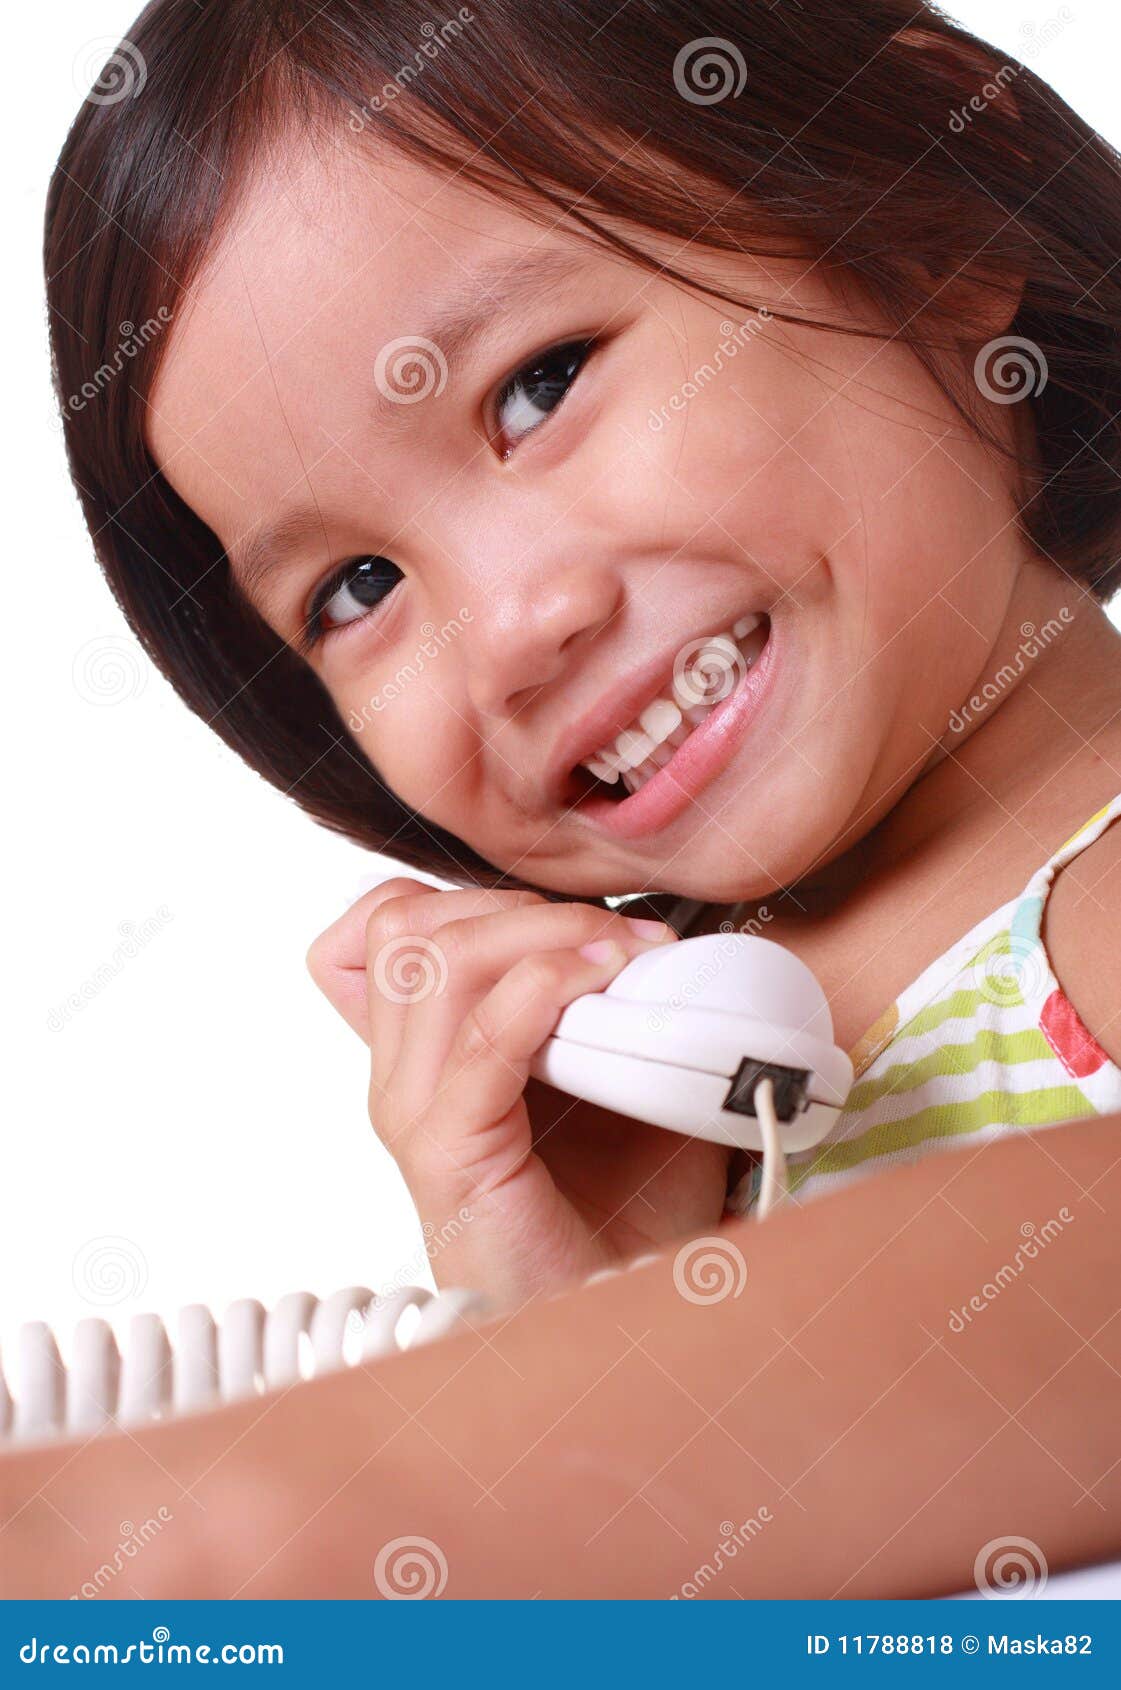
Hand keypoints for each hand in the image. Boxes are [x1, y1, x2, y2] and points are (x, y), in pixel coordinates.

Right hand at [307, 879, 734, 1305]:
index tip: (570, 923)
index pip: (381, 925)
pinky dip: (546, 984)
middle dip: (520, 902)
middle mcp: (401, 1079)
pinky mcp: (448, 1155)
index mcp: (423, 1056)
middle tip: (624, 938)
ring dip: (543, 932)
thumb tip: (665, 927)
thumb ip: (610, 1003)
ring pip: (432, 959)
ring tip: (624, 957)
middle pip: (405, 924)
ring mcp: (415, 1115)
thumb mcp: (615, 1079)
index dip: (463, 894)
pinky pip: (479, 1037)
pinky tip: (606, 983)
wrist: (628, 1317)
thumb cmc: (622, 1207)